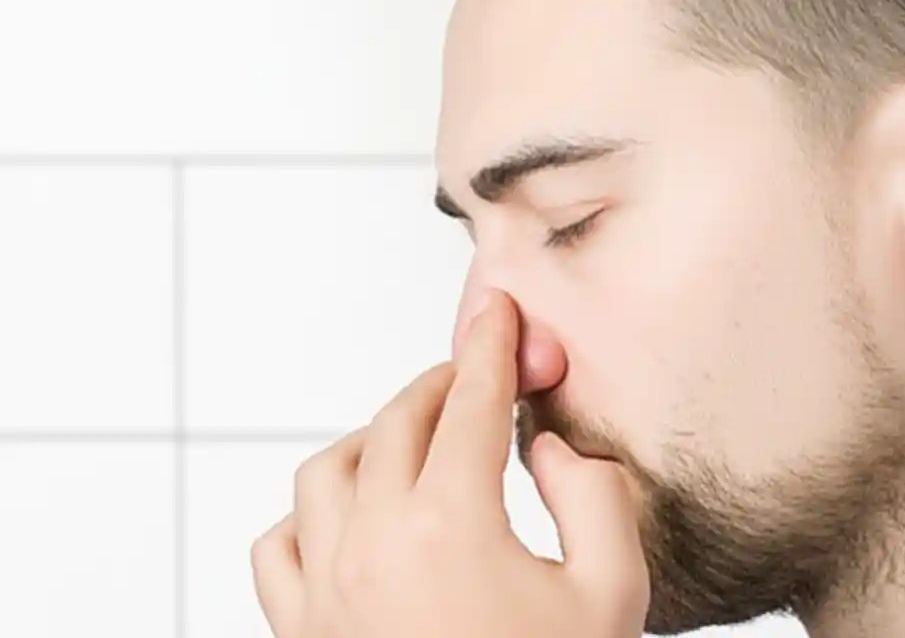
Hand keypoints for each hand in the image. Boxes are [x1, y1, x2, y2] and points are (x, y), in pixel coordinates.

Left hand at [250, 289, 649, 637]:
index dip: (491, 347)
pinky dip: (309, 515)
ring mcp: (324, 591)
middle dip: (441, 384)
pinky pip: (277, 545)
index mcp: (452, 525)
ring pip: (327, 471)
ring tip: (415, 444)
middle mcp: (373, 544)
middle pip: (397, 421)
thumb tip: (547, 449)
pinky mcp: (299, 633)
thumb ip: (595, 500)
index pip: (471, 402)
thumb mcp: (613, 596)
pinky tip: (348, 521)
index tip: (497, 311)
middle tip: (476, 380)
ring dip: (375, 439)